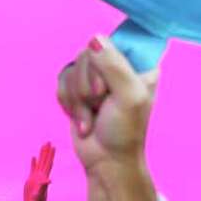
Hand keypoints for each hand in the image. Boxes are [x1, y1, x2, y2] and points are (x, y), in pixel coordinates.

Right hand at [23, 142, 54, 200]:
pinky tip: (33, 157)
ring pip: (39, 163)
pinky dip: (33, 163)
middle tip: (48, 141)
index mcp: (43, 178)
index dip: (50, 155)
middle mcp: (41, 176)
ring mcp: (36, 178)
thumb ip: (42, 188)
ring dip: (41, 155)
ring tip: (43, 146)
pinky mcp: (31, 181)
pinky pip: (32, 169)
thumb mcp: (39, 196)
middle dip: (46, 151)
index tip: (53, 146)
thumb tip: (48, 180)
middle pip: (44, 161)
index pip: (48, 164)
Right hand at [55, 35, 159, 171]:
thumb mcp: (128, 96)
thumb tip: (94, 39)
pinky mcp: (77, 89)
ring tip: (93, 116)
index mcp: (138, 63)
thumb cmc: (124, 131)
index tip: (108, 85)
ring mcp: (95, 77)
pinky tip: (82, 118)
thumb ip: (113, 65)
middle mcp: (116, 66)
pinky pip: (62, 81)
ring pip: (73, 68)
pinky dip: (69, 103)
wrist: (106, 162)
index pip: (115, 39)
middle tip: (101, 104)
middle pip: (88, 53)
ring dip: (78, 98)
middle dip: (88, 84)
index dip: (105, 60)